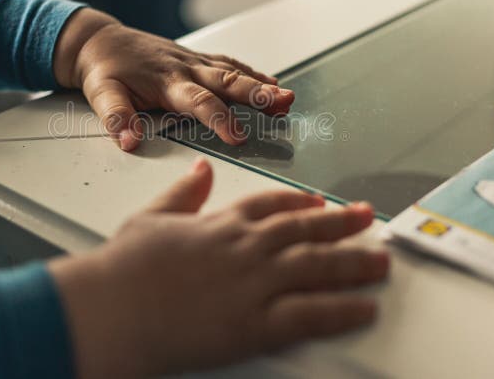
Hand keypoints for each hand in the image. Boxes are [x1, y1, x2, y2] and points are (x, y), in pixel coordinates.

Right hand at [47, 159, 388, 377]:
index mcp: (221, 224)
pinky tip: (365, 307)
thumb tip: (201, 170)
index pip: (271, 205)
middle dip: (341, 224)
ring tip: (380, 261)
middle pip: (305, 231)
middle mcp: (246, 248)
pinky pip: (311, 314)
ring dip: (354, 263)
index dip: (299, 202)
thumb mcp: (150, 218)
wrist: (113, 309)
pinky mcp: (256, 324)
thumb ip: (182, 193)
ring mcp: (255, 284)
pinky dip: (343, 310)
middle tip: (367, 218)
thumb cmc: (124, 269)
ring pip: (317, 267)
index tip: (318, 202)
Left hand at [52, 9, 294, 150]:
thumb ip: (116, 117)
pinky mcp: (197, 59)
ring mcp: (194, 61)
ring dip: (261, 85)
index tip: (237, 136)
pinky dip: (252, 73)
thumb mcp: (101, 93)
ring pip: (233, 72)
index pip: (198, 102)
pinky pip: (229, 64)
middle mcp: (185, 69)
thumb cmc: (105, 68)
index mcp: (165, 81)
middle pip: (226, 81)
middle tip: (282, 103)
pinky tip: (271, 84)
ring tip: (287, 98)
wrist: (101, 41)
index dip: (219, 119)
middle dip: (256, 94)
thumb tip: (129, 141)